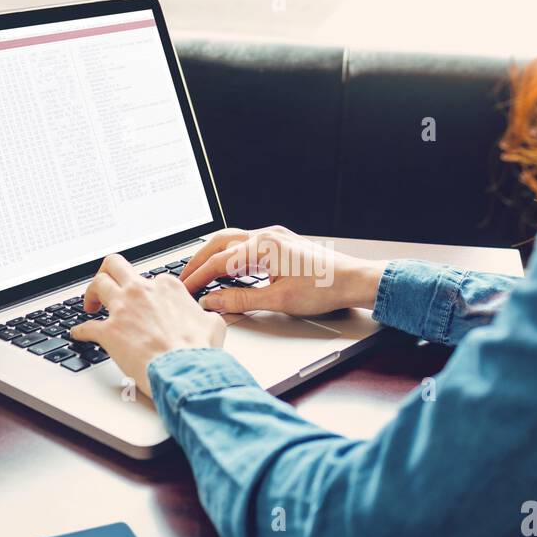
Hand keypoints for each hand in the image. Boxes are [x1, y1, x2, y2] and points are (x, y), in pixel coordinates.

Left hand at [71, 254, 226, 395]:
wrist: (184, 369)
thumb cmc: (197, 350)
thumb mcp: (212, 324)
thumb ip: (204, 315)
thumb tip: (206, 318)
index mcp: (167, 286)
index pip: (150, 278)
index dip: (146, 290)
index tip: (143, 299)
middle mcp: (142, 291)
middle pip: (114, 266)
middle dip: (107, 272)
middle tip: (104, 284)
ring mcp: (123, 308)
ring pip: (97, 285)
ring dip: (90, 294)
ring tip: (90, 305)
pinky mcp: (109, 331)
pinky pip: (86, 327)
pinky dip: (80, 331)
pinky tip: (78, 334)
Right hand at [180, 226, 386, 315]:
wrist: (354, 280)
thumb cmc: (325, 288)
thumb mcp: (278, 299)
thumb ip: (240, 299)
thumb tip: (213, 300)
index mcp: (264, 245)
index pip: (219, 261)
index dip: (198, 277)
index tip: (184, 290)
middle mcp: (267, 236)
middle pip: (220, 244)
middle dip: (198, 261)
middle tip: (182, 278)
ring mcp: (275, 238)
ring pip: (233, 241)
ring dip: (213, 255)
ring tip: (199, 272)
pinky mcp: (282, 245)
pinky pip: (247, 245)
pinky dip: (230, 255)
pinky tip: (227, 268)